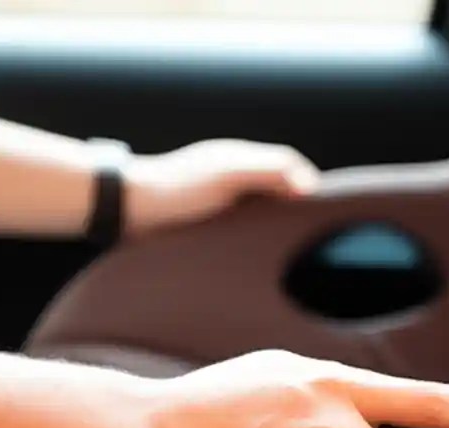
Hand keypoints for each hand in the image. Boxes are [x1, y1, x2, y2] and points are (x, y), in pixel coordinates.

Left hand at [124, 139, 319, 233]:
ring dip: (272, 220)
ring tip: (284, 243)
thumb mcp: (227, 177)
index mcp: (238, 157)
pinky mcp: (202, 215)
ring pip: (256, 204)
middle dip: (293, 202)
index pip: (287, 164)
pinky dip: (252, 231)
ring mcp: (215, 194)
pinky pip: (238, 221)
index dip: (307, 184)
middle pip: (274, 183)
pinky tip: (251, 249)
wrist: (126, 209)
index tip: (322, 211)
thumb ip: (268, 172)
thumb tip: (308, 185)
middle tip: (308, 230)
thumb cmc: (174, 191)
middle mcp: (228, 172)